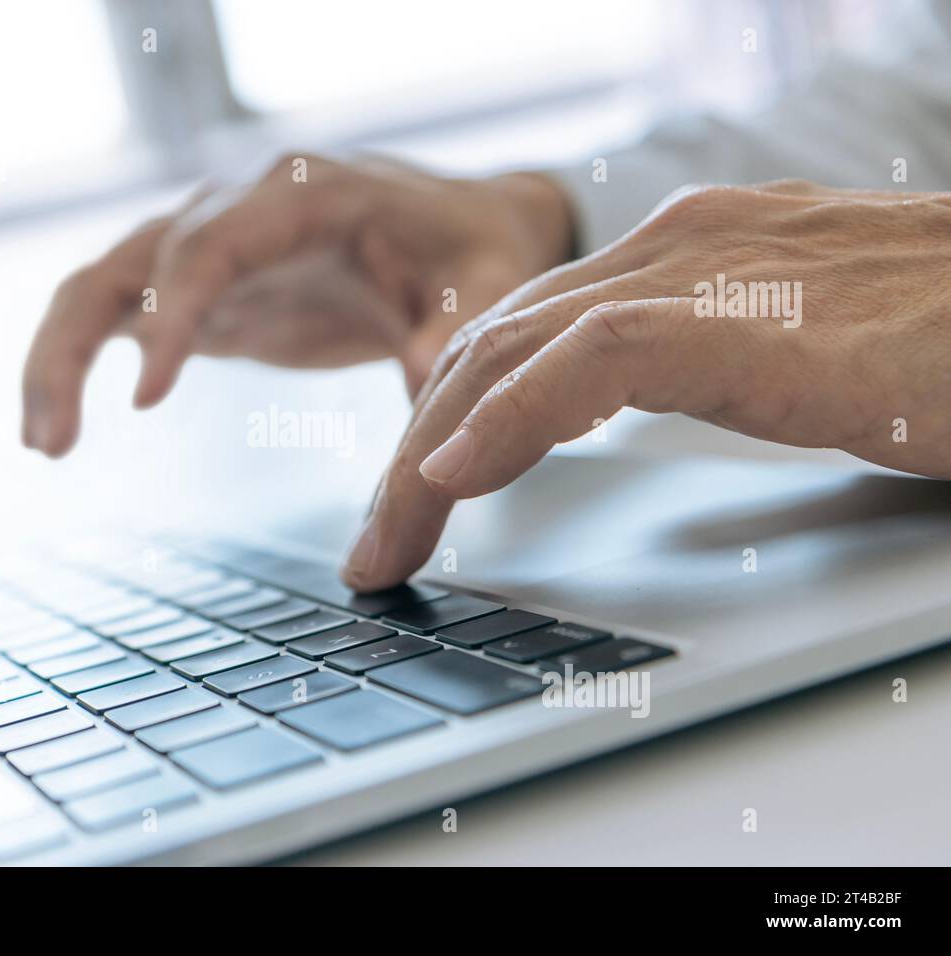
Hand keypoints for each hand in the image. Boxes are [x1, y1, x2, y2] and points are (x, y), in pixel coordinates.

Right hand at [21, 154, 572, 454]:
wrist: (463, 233)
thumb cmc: (470, 249)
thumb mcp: (482, 286)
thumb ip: (452, 336)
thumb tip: (424, 403)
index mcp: (299, 195)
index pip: (208, 244)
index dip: (171, 312)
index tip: (149, 394)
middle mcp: (236, 212)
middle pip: (125, 262)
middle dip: (75, 344)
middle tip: (55, 438)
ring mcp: (210, 252)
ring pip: (101, 287)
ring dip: (57, 359)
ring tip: (44, 444)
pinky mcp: (205, 296)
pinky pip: (118, 319)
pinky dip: (79, 367)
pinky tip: (61, 429)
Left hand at [340, 181, 950, 590]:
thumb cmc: (937, 339)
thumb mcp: (780, 354)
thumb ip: (691, 369)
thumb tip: (614, 421)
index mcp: (675, 258)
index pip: (515, 337)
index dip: (445, 421)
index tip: (410, 505)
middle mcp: (671, 250)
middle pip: (490, 347)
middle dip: (413, 452)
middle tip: (375, 546)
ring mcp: (705, 273)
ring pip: (515, 352)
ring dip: (433, 454)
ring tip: (389, 540)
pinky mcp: (748, 317)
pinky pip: (595, 361)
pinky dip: (516, 417)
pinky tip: (460, 476)